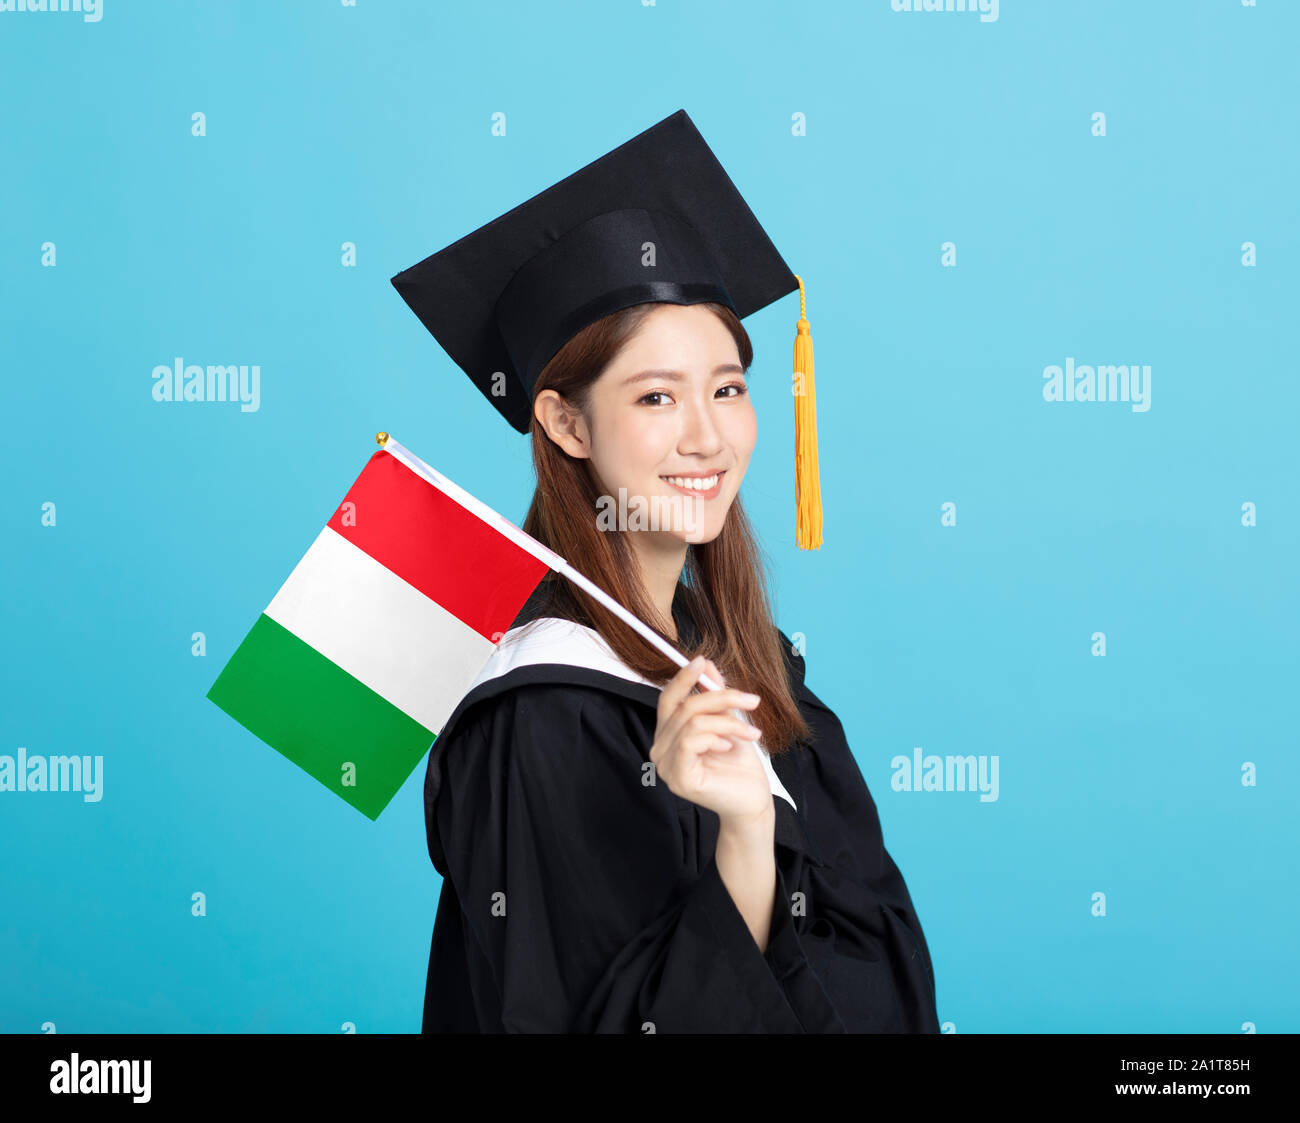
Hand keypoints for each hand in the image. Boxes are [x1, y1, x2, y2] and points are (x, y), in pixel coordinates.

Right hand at [650, 656, 772, 826]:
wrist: (752, 799)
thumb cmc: (739, 765)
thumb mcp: (728, 720)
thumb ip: (713, 694)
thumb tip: (705, 665)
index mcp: (668, 734)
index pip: (668, 699)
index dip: (683, 678)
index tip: (702, 660)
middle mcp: (660, 749)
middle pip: (683, 706)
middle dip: (720, 697)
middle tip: (751, 700)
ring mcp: (665, 766)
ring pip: (691, 722)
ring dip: (727, 721)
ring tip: (750, 732)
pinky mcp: (678, 778)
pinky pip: (691, 742)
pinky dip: (716, 737)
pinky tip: (730, 746)